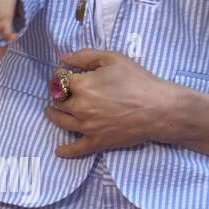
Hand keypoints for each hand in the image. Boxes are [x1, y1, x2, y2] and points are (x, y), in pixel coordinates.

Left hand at [44, 48, 189, 155]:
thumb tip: (63, 58)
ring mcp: (86, 127)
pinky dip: (66, 150)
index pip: (59, 79)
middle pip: (58, 100)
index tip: (63, 72)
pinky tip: (59, 151)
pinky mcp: (97, 142)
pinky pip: (76, 149)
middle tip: (60, 90)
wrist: (158, 109)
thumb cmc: (137, 80)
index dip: (59, 73)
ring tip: (50, 111)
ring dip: (53, 115)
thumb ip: (85, 57)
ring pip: (61, 121)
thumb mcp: (112, 59)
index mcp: (81, 86)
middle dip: (56, 92)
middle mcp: (79, 107)